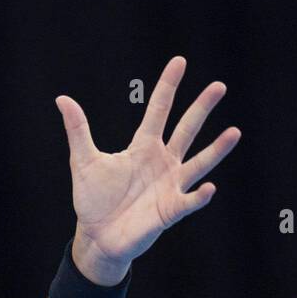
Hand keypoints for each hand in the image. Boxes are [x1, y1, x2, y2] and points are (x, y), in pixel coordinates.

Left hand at [56, 57, 239, 283]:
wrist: (96, 236)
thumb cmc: (93, 198)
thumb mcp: (83, 161)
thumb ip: (78, 130)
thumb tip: (62, 98)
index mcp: (142, 147)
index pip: (158, 110)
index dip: (168, 86)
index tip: (179, 61)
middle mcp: (162, 162)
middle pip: (186, 129)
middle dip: (201, 108)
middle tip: (219, 86)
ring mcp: (169, 185)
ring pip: (198, 163)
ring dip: (216, 150)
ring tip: (234, 132)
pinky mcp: (170, 210)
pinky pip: (188, 201)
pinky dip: (199, 196)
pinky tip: (209, 188)